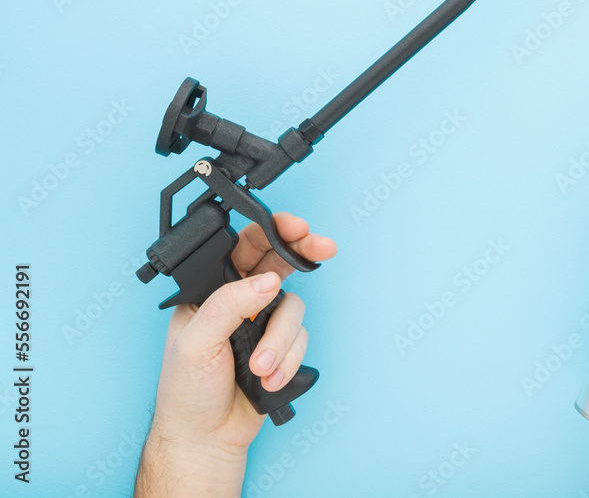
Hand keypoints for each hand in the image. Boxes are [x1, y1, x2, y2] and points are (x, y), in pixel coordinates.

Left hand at [135, 212, 336, 496]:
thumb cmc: (185, 392)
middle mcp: (240, 301)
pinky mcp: (282, 349)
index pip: (244, 248)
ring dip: (280, 341)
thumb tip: (267, 281)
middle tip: (325, 247)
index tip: (297, 227)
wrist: (204, 440)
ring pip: (293, 309)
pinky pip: (302, 340)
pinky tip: (268, 378)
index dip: (272, 232)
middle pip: (280, 264)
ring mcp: (262, 324)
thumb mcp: (196, 342)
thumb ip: (230, 305)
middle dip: (303, 254)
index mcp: (210, 290)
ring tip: (260, 367)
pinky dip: (288, 361)